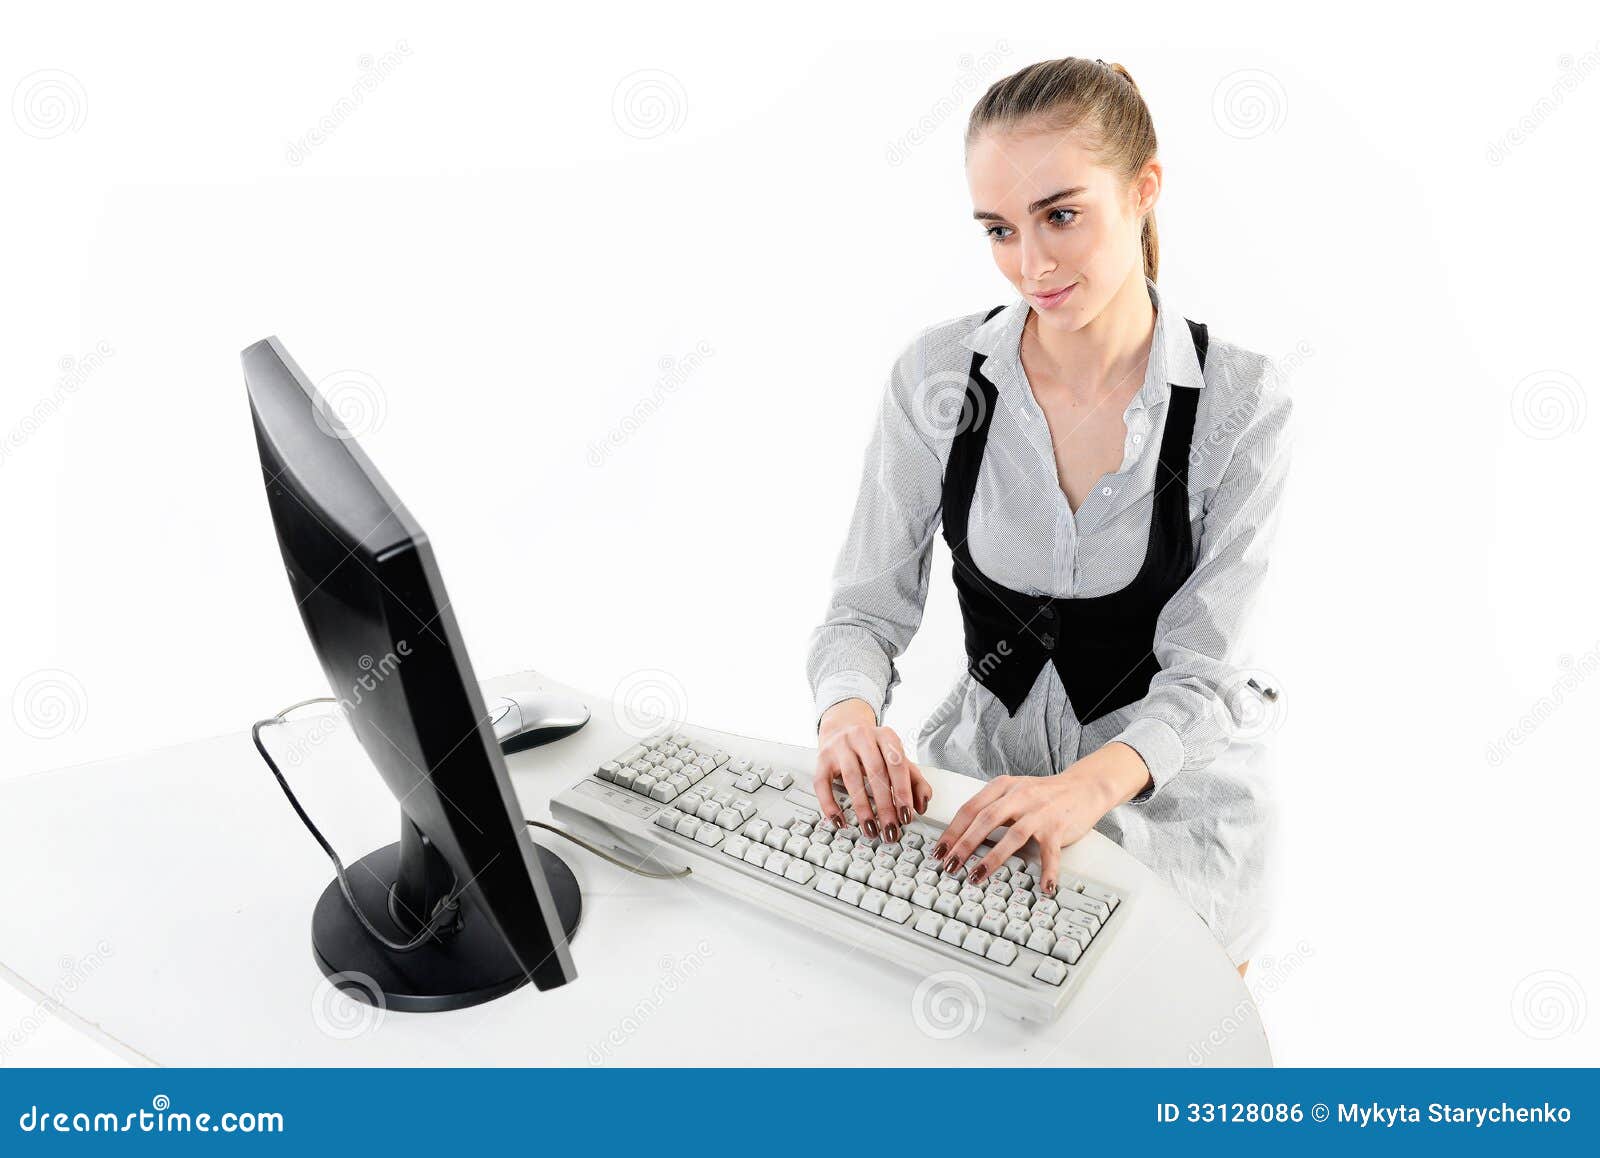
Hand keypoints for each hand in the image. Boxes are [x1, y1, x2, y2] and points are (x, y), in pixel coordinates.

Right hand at [813, 698, 931, 840]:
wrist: (842, 727)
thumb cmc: (874, 750)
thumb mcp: (897, 759)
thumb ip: (915, 780)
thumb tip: (922, 806)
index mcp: (886, 736)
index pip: (897, 764)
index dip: (903, 791)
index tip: (906, 815)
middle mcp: (862, 736)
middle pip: (875, 772)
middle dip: (885, 805)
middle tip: (890, 828)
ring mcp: (840, 746)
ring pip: (851, 778)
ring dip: (862, 808)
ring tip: (870, 829)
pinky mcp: (822, 758)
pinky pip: (822, 783)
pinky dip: (830, 804)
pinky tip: (840, 820)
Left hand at [929, 742, 1150, 895]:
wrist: (1083, 786)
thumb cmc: (1043, 794)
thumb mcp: (1013, 791)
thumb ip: (991, 807)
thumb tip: (960, 836)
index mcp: (1004, 787)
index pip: (970, 808)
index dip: (952, 831)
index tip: (938, 851)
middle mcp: (1020, 796)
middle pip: (985, 821)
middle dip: (964, 846)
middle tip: (949, 866)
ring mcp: (1040, 812)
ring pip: (1012, 837)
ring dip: (991, 859)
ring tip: (976, 877)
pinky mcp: (1059, 828)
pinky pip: (1050, 853)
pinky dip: (1046, 871)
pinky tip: (1042, 887)